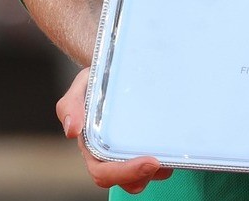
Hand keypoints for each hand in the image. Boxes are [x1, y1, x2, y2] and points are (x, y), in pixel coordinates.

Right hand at [57, 67, 172, 193]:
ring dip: (159, 172)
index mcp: (93, 146)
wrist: (117, 67)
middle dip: (143, 177)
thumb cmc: (97, 80)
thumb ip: (70, 106)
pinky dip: (169, 158)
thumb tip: (71, 131)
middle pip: (126, 181)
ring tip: (172, 155)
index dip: (124, 173)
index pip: (103, 172)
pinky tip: (177, 144)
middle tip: (162, 163)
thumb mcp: (81, 87)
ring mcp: (130, 149)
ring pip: (145, 176)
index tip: (150, 162)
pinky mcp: (148, 140)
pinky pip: (159, 160)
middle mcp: (111, 153)